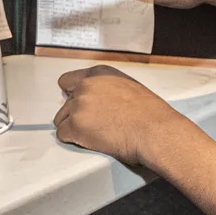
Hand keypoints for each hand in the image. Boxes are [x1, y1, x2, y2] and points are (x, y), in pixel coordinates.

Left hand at [53, 65, 195, 166]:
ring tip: (95, 134)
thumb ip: (107, 88)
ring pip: (61, 119)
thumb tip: (96, 99)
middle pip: (65, 103)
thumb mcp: (128, 87)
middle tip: (95, 124)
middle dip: (76, 114)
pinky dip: (73, 140)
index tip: (78, 104)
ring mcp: (79, 105)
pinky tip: (90, 141)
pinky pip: (62, 135)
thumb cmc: (150, 114)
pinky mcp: (75, 125)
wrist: (154, 131)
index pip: (68, 81)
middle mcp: (86, 85)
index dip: (73, 95)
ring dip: (74, 127)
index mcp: (100, 73)